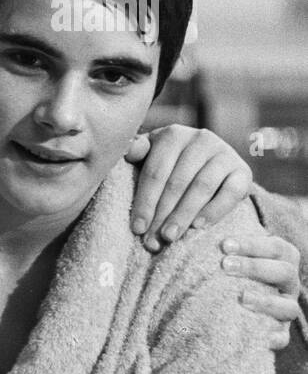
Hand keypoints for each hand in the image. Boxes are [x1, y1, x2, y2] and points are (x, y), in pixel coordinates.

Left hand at [125, 125, 250, 251]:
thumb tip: (129, 152)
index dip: (144, 202)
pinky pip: (231, 192)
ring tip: (170, 236)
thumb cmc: (169, 163)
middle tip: (153, 239)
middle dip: (162, 214)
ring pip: (202, 187)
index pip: (155, 172)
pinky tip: (198, 227)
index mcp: (173, 134)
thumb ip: (137, 153)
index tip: (137, 228)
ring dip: (184, 215)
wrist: (208, 164)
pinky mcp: (244, 170)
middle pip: (177, 182)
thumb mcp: (150, 155)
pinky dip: (214, 211)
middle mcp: (201, 139)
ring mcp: (225, 153)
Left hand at [221, 234, 301, 349]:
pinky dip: (273, 337)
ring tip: (241, 297)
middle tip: (225, 265)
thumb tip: (181, 232)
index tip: (224, 244)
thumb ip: (211, 245)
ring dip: (266, 301)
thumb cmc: (220, 272)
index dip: (253, 245)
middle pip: (284, 272)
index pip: (277, 247)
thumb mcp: (221, 256)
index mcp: (279, 260)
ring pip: (289, 306)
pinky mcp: (278, 334)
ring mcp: (285, 310)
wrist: (223, 306)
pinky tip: (258, 336)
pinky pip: (282, 338)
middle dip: (255, 267)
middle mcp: (287, 284)